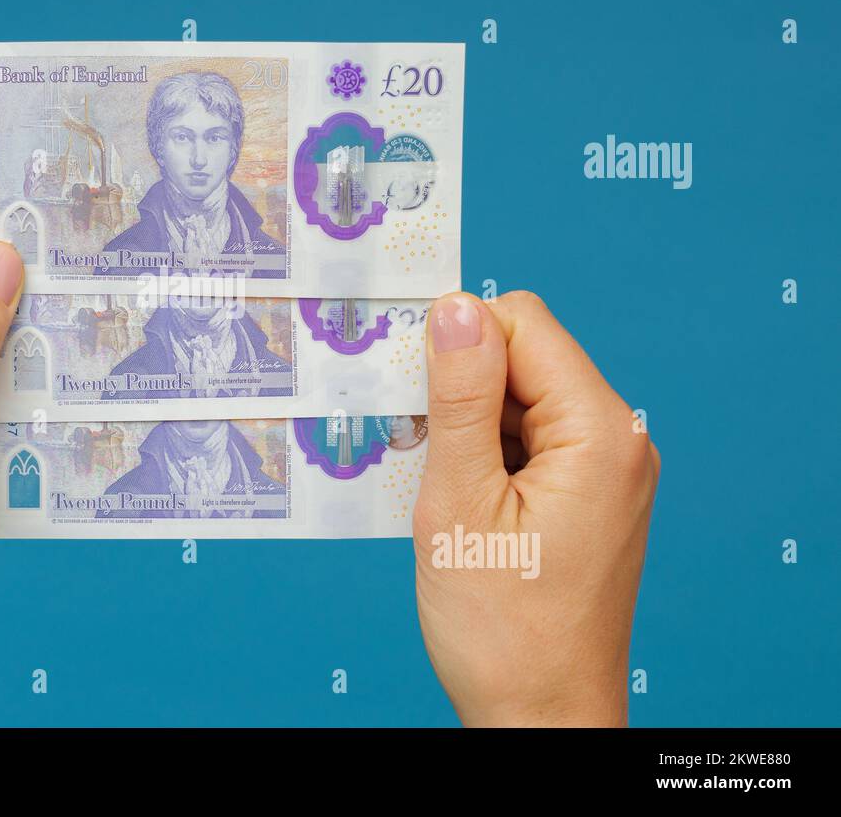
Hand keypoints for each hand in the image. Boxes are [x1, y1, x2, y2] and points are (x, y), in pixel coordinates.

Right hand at [413, 291, 658, 726]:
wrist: (543, 719)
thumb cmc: (503, 629)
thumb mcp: (460, 502)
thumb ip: (458, 398)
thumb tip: (454, 307)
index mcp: (599, 432)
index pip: (522, 324)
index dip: (457, 341)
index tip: (408, 386)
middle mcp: (617, 439)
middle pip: (524, 358)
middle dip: (458, 385)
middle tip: (416, 445)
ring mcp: (606, 469)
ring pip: (521, 398)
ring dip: (466, 424)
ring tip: (436, 485)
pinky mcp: (589, 494)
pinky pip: (531, 439)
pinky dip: (485, 453)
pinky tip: (456, 498)